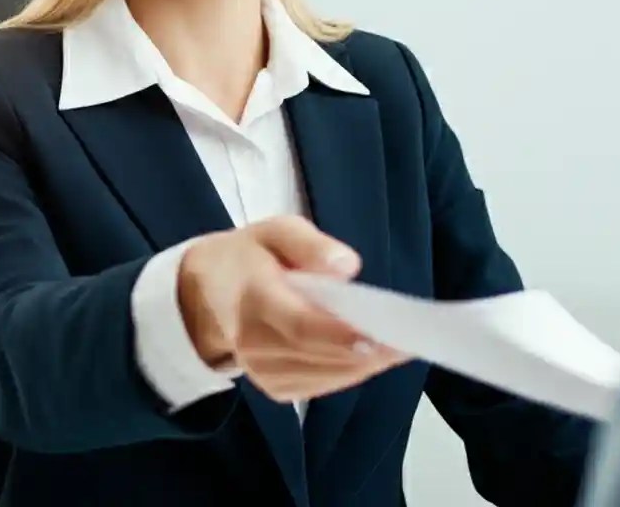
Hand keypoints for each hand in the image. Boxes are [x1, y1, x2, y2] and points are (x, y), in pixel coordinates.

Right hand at [177, 215, 407, 402]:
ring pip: (325, 376)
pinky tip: (372, 355)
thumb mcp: (275, 230)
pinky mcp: (273, 388)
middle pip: (319, 355)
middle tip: (412, 338)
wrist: (206, 293)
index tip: (385, 337)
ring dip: (366, 364)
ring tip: (401, 346)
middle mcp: (253, 344)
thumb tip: (347, 267)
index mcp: (253, 298)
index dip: (343, 336)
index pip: (301, 326)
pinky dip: (350, 372)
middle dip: (370, 351)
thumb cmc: (249, 256)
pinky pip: (321, 385)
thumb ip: (309, 243)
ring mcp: (261, 372)